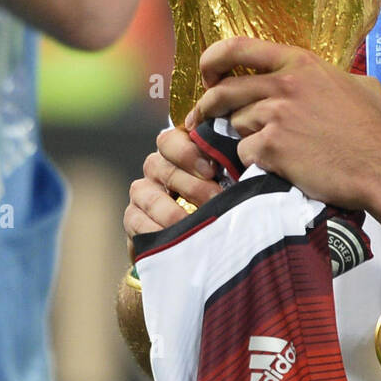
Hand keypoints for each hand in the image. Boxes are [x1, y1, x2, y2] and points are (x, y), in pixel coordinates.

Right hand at [123, 126, 220, 256]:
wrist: (198, 240)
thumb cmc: (219, 203)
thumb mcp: (227, 183)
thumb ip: (230, 171)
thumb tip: (248, 169)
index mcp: (177, 153)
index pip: (171, 140)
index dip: (188, 152)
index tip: (212, 169)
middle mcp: (156, 168)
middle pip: (161, 166)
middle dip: (192, 185)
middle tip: (215, 198)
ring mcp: (142, 192)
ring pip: (149, 194)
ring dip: (174, 211)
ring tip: (197, 222)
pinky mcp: (133, 217)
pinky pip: (137, 219)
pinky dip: (157, 229)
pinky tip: (176, 237)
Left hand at [185, 36, 380, 208]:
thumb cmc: (375, 129)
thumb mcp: (359, 86)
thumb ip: (333, 77)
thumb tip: (327, 79)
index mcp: (300, 63)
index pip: (238, 47)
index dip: (212, 60)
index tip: (208, 75)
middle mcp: (283, 84)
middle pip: (224, 90)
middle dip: (208, 106)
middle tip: (204, 118)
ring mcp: (274, 116)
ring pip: (234, 124)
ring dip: (243, 138)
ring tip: (263, 149)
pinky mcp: (271, 147)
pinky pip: (244, 153)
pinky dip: (254, 162)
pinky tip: (274, 167)